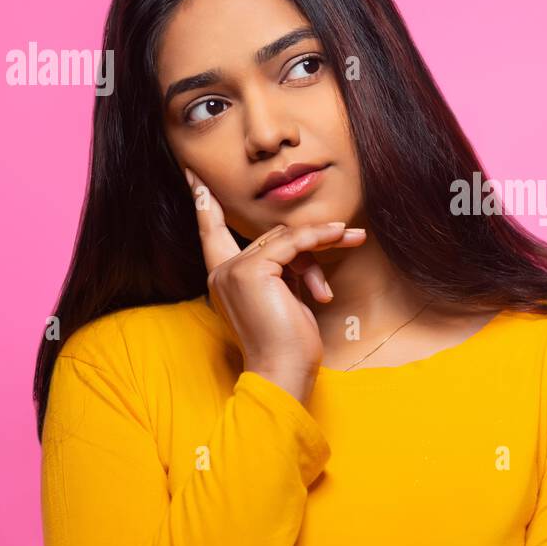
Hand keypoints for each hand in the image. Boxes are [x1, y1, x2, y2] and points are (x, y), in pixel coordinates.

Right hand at [184, 166, 365, 401]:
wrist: (283, 373)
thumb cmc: (289, 346)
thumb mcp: (286, 298)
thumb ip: (283, 269)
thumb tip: (304, 249)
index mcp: (223, 279)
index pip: (211, 231)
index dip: (204, 202)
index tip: (192, 172)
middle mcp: (221, 273)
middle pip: (271, 234)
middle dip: (312, 241)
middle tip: (350, 236)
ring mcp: (233, 271)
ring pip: (285, 236)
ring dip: (323, 242)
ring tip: (354, 239)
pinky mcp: (252, 271)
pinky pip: (292, 243)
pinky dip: (319, 238)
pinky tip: (340, 235)